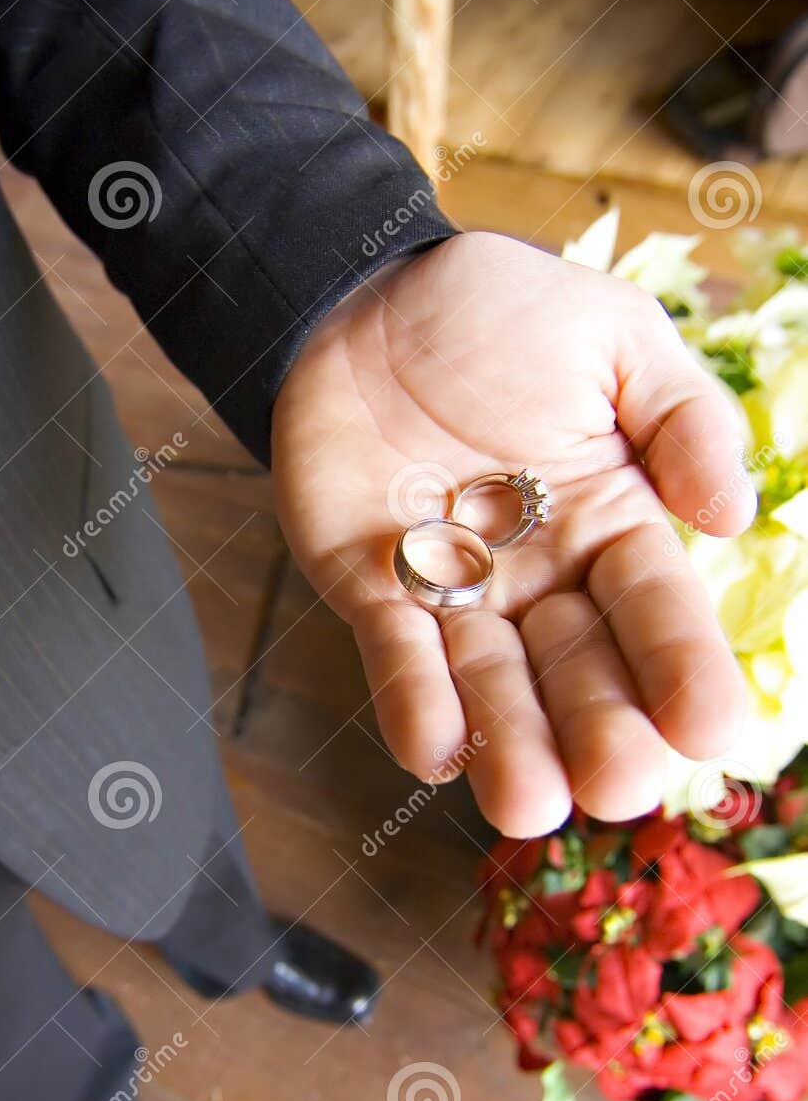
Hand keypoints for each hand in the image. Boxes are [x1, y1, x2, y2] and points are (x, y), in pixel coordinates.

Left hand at [272, 232, 754, 836]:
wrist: (370, 295)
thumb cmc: (505, 314)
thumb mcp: (615, 338)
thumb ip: (682, 417)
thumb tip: (731, 512)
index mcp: (613, 525)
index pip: (656, 608)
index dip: (683, 665)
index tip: (710, 726)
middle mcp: (540, 577)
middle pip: (577, 668)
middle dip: (598, 728)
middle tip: (615, 784)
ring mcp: (455, 590)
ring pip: (488, 682)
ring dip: (507, 744)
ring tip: (527, 805)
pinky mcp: (369, 586)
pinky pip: (394, 650)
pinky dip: (411, 697)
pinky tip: (433, 750)